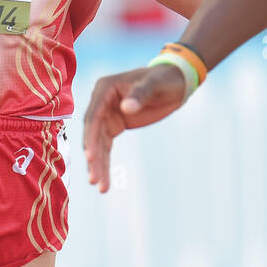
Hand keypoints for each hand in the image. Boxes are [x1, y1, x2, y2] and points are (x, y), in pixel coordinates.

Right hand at [81, 64, 187, 191]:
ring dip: (98, 165)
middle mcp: (100, 102)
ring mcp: (106, 115)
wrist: (175, 82)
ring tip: (101, 187)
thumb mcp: (155, 84)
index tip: (91, 158)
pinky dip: (105, 163)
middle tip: (95, 180)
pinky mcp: (114, 126)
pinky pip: (106, 147)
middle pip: (93, 134)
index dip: (91, 137)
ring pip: (98, 144)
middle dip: (94, 158)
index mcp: (105, 88)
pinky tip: (104, 181)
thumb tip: (126, 108)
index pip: (94, 116)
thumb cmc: (164, 79)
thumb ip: (141, 94)